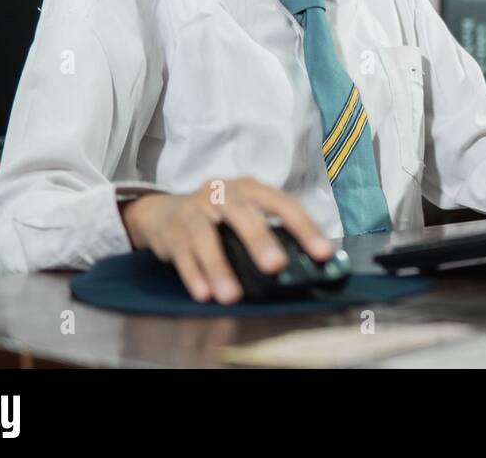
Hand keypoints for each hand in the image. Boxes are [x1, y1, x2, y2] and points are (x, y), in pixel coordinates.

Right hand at [119, 178, 332, 304]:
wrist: (163, 213)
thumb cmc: (217, 217)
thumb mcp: (244, 215)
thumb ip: (270, 233)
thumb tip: (307, 265)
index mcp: (250, 189)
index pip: (282, 203)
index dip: (304, 227)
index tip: (322, 254)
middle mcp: (222, 193)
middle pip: (242, 214)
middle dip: (260, 241)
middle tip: (276, 266)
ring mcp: (194, 211)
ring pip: (205, 237)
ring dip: (219, 267)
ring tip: (232, 296)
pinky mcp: (171, 232)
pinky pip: (182, 254)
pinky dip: (194, 275)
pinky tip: (204, 294)